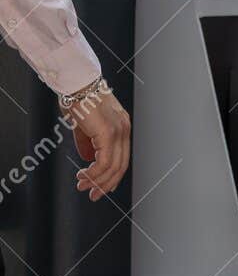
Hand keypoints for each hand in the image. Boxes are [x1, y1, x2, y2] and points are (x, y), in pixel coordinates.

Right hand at [64, 84, 130, 201]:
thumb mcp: (84, 124)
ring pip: (113, 167)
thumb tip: (88, 159)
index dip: (113, 175)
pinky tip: (83, 176)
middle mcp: (124, 130)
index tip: (102, 187)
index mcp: (122, 127)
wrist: (75, 81)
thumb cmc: (76, 98)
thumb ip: (88, 142)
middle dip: (106, 183)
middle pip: (121, 166)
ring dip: (97, 181)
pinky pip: (104, 161)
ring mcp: (119, 131)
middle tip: (92, 194)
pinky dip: (94, 173)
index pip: (122, 157)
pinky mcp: (108, 133)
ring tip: (82, 186)